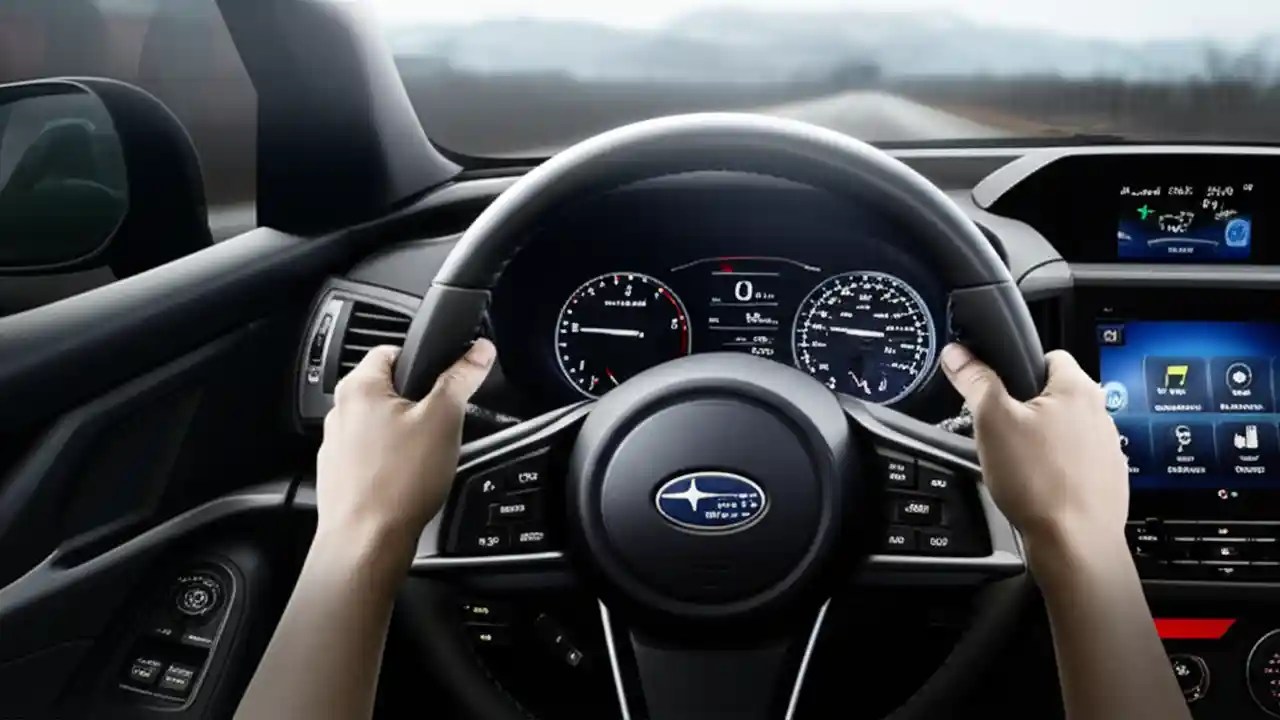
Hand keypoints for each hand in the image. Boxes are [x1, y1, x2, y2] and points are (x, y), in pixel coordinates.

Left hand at [316, 340, 495, 561]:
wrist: (367, 542)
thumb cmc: (399, 483)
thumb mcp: (444, 420)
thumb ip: (461, 378)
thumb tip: (479, 351)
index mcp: (359, 387)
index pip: (392, 349)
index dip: (424, 362)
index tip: (444, 382)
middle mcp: (340, 411)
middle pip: (389, 390)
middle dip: (417, 405)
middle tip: (440, 427)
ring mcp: (335, 445)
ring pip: (380, 425)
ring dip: (404, 435)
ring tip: (424, 458)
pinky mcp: (340, 474)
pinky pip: (372, 456)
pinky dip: (391, 462)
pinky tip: (407, 479)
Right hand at [939, 344, 1129, 565]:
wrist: (1074, 543)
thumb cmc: (1040, 484)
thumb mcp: (992, 422)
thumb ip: (975, 381)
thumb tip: (958, 355)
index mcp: (1077, 389)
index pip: (1048, 355)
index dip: (1017, 368)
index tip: (998, 389)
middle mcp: (1101, 413)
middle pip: (1053, 396)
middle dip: (1025, 410)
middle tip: (1000, 433)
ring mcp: (1107, 447)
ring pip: (1063, 430)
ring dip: (1041, 440)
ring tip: (1017, 464)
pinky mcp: (1106, 477)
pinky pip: (1073, 461)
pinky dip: (1055, 468)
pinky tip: (1036, 484)